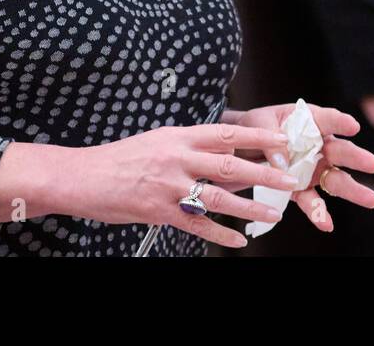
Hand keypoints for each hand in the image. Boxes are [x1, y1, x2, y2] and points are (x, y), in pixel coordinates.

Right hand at [65, 123, 301, 248]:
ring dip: (249, 207)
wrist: (84, 176)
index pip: (226, 133)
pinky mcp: (160, 211)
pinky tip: (237, 240)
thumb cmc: (121, 158)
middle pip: (229, 165)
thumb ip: (187, 145)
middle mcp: (177, 158)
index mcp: (177, 136)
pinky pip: (197, 225)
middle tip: (289, 179)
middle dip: (264, 173)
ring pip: (218, 197)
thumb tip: (221, 149)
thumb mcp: (157, 140)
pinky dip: (220, 234)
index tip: (282, 140)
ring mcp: (169, 186)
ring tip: (272, 213)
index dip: (257, 137)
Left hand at [227, 102, 373, 232]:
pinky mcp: (301, 188)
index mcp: (308, 121)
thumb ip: (271, 140)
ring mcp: (312, 168)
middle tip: (373, 165)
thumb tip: (282, 161)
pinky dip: (319, 213)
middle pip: (339, 151)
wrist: (240, 147)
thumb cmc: (254, 127)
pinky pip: (312, 201)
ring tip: (370, 200)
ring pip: (335, 179)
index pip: (327, 119)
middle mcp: (316, 145)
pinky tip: (326, 223)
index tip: (352, 126)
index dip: (340, 122)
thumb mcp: (258, 124)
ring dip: (353, 190)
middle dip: (356, 158)